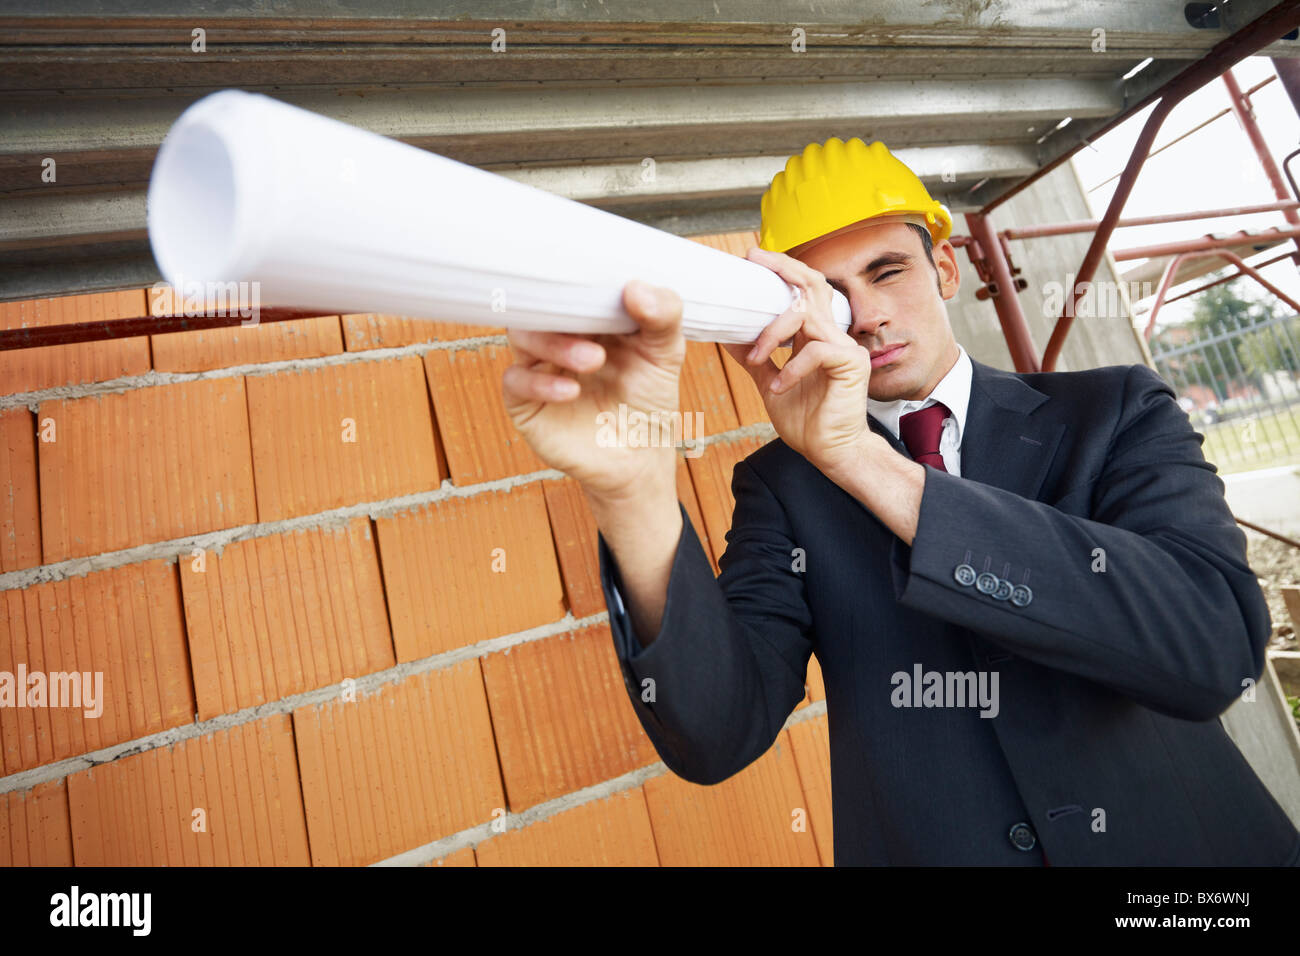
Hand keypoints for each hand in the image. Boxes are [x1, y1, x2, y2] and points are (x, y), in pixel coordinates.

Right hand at [502, 279, 685, 503]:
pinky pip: (516, 381)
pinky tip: (571, 391)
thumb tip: (635, 286)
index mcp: (587, 316)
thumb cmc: (649, 400)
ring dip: (555, 344)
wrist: (639, 456)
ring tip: (593, 360)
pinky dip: (541, 384)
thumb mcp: (665, 353)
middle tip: (597, 323)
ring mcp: (539, 366)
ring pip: (523, 335)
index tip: (595, 276)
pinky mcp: (525, 402)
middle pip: (539, 302)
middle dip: (564, 308)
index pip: (568, 283)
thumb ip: (663, 315)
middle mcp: (558, 336)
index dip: (576, 275)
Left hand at [722, 246, 872, 481]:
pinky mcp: (851, 365)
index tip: (752, 259)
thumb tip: (727, 334)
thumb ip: (754, 356)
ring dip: (773, 332)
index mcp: (815, 335)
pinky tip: (780, 386)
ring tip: (756, 358)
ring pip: (806, 316)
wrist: (831, 453)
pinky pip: (816, 351)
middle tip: (754, 261)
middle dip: (783, 268)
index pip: (801, 289)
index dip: (780, 270)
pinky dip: (792, 367)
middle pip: (812, 284)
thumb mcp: (769, 382)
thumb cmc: (806, 421)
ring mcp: (844, 347)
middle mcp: (832, 334)